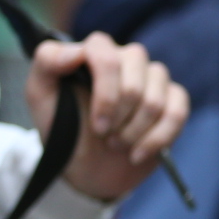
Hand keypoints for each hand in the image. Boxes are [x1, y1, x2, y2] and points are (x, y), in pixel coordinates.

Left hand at [32, 33, 189, 202]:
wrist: (86, 166)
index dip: (105, 93)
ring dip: (135, 131)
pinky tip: (138, 153)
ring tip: (118, 145)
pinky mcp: (173, 100)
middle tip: (105, 136)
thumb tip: (75, 52)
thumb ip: (47, 62)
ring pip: (156, 98)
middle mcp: (128, 59)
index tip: (97, 124)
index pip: (106, 56)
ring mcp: (153, 78)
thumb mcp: (40, 96)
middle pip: (135, 78)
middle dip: (121, 116)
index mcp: (97, 52)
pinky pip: (177, 112)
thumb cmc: (63, 127)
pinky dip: (158, 139)